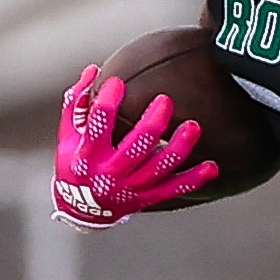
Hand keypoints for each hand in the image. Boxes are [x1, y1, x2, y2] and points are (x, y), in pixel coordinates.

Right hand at [51, 65, 218, 229]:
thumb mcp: (68, 136)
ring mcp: (130, 187)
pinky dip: (194, 179)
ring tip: (193, 126)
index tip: (117, 82)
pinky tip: (211, 166)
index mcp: (88, 155)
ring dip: (178, 147)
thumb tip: (93, 70)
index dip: (108, 102)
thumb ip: (77, 103)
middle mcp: (110, 173)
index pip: (99, 126)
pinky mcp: (146, 198)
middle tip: (165, 100)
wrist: (82, 209)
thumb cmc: (75, 165)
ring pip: (159, 167)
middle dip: (153, 123)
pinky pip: (173, 189)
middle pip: (136, 147)